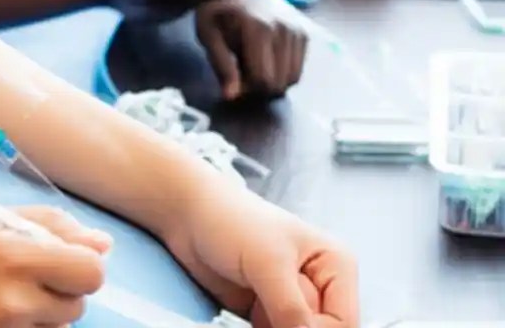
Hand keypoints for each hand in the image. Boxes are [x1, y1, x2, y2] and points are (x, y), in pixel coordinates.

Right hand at [0, 207, 111, 327]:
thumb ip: (43, 226)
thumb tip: (103, 242)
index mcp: (9, 255)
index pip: (90, 269)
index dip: (82, 262)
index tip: (61, 258)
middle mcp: (13, 299)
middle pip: (79, 302)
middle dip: (60, 289)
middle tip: (21, 278)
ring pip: (58, 325)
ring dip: (41, 312)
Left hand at [164, 187, 357, 327]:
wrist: (188, 214)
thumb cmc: (231, 222)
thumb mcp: (267, 263)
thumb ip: (290, 308)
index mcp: (336, 266)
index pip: (343, 322)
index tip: (282, 323)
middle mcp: (319, 285)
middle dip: (288, 326)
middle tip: (260, 307)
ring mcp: (291, 300)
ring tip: (250, 301)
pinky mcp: (265, 311)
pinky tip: (243, 311)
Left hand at [195, 0, 308, 101]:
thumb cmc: (219, 16)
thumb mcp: (208, 36)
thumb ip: (221, 65)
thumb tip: (231, 96)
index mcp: (258, 26)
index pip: (262, 78)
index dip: (246, 88)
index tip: (233, 79)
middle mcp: (283, 27)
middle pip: (279, 82)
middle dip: (260, 87)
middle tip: (242, 75)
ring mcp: (297, 30)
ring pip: (292, 79)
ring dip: (273, 82)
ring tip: (254, 67)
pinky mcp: (304, 34)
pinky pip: (298, 71)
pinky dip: (283, 74)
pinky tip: (267, 62)